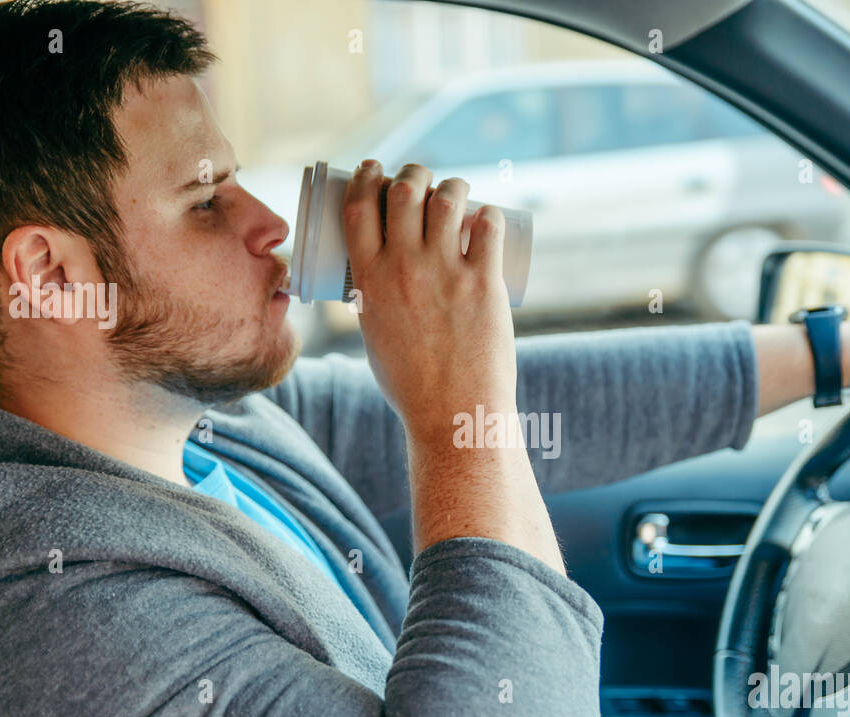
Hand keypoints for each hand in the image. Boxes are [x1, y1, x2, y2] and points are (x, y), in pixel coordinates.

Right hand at [340, 160, 515, 442]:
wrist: (452, 415)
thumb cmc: (411, 385)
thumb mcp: (375, 337)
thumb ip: (372, 306)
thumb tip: (373, 288)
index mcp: (369, 280)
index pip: (360, 208)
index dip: (367, 178)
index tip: (374, 169)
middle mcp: (404, 267)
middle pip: (405, 191)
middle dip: (413, 172)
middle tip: (421, 178)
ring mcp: (445, 272)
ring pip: (448, 200)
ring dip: (452, 186)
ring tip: (456, 193)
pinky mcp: (484, 283)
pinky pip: (489, 228)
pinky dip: (489, 215)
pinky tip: (489, 216)